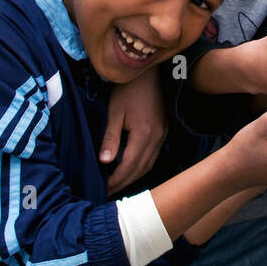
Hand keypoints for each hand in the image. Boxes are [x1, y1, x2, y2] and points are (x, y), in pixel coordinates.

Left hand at [101, 67, 166, 194]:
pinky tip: (131, 169)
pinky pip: (153, 156)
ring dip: (134, 177)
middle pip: (140, 169)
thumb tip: (104, 162)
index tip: (102, 189)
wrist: (149, 73)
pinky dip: (142, 166)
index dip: (116, 180)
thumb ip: (110, 138)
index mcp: (144, 134)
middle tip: (108, 192)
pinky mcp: (164, 131)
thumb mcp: (115, 112)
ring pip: (149, 165)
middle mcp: (157, 138)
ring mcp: (162, 135)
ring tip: (118, 184)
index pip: (128, 166)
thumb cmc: (128, 89)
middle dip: (124, 183)